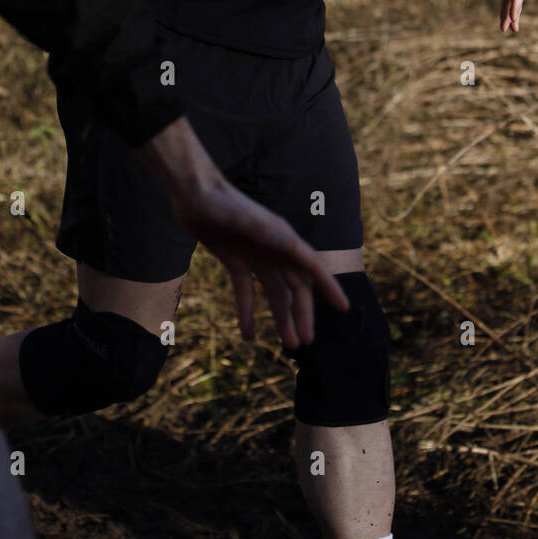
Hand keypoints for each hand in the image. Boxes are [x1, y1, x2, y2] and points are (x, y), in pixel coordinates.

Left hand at [139, 118, 348, 347]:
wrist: (194, 193)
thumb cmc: (222, 203)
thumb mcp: (246, 219)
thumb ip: (268, 233)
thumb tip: (293, 246)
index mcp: (284, 239)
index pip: (313, 268)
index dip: (329, 287)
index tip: (343, 308)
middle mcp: (274, 249)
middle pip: (295, 287)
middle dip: (302, 314)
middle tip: (305, 342)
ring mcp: (256, 255)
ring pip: (275, 293)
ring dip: (281, 318)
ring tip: (287, 345)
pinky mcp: (236, 260)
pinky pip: (246, 291)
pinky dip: (247, 312)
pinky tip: (248, 334)